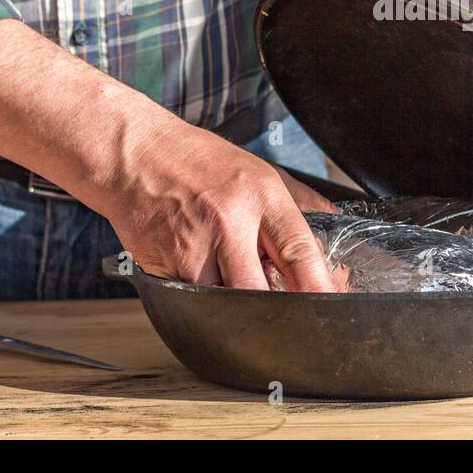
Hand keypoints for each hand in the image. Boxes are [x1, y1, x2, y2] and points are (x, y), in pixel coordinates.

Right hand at [93, 115, 340, 290]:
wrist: (134, 155)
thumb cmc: (198, 161)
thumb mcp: (260, 171)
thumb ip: (301, 202)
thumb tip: (338, 227)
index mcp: (260, 195)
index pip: (299, 250)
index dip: (319, 286)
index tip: (331, 304)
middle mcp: (229, 222)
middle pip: (261, 291)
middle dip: (276, 310)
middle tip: (287, 317)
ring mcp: (193, 248)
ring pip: (226, 304)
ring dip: (237, 306)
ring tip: (234, 278)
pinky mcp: (165, 268)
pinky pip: (195, 300)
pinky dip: (206, 298)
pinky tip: (202, 271)